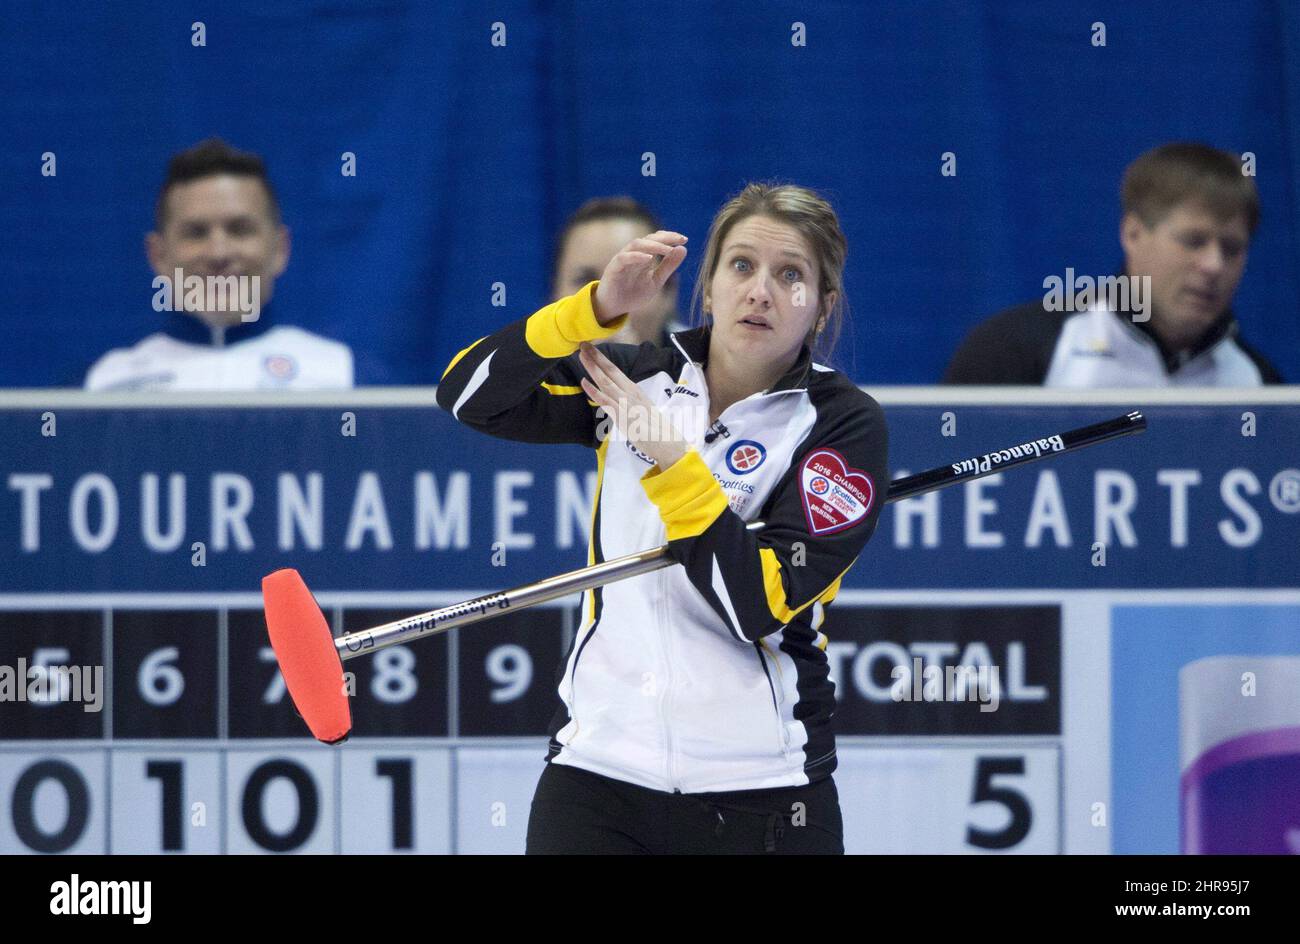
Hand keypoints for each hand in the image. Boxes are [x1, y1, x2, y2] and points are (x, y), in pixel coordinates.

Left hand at [579, 341, 687, 467]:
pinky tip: (585, 382)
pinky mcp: (624, 417)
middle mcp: (630, 393)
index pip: (615, 371)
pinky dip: (594, 391)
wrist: (668, 443)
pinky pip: (606, 401)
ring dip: (593, 368)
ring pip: (606, 382)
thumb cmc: (655, 428)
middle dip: (596, 357)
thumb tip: (612, 397)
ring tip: (581, 355)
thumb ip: (626, 401)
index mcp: (634, 390)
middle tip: (583, 344)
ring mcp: (626, 404)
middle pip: (610, 371)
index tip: (590, 349)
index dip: (602, 359)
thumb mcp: (640, 409)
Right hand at [591, 230, 687, 325]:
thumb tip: (683, 249)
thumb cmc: (633, 293)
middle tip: (679, 239)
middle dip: (664, 238)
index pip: (656, 240)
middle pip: (648, 238)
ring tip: (668, 249)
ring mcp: (623, 260)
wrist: (614, 309)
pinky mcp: (613, 268)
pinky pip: (624, 258)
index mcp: (643, 256)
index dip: (669, 237)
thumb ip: (668, 266)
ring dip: (653, 245)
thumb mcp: (656, 281)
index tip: (684, 240)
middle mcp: (633, 254)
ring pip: (636, 244)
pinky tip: (649, 258)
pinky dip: (636, 256)